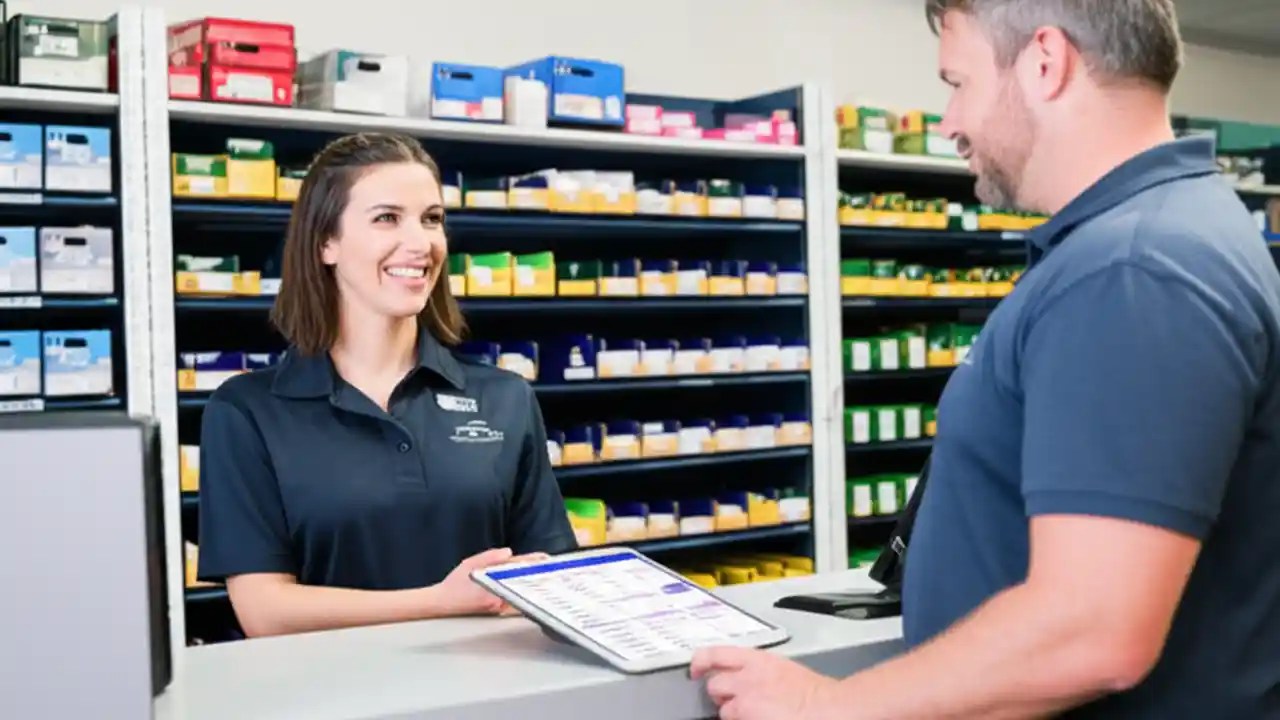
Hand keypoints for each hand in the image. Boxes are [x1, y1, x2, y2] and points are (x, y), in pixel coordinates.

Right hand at [428, 548, 547, 617]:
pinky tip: (529, 584)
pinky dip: (521, 589)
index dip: (531, 562)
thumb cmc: (454, 584)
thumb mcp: (469, 564)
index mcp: (489, 582)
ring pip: (518, 590)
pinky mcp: (497, 611)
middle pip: (520, 581)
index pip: (515, 569)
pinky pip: (513, 597)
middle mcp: (496, 596)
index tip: (544, 558)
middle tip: (548, 563)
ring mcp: (498, 605)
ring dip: (529, 581)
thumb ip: (489, 557)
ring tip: (543, 571)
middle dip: (534, 571)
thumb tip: (509, 552)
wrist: (442, 605)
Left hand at [691, 646, 842, 719]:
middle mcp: (747, 679)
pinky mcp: (746, 719)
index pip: (715, 653)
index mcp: (758, 660)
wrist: (832, 709)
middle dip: (722, 694)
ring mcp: (746, 703)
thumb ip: (759, 670)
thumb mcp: (784, 669)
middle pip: (714, 684)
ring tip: (755, 714)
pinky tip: (758, 719)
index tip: (695, 670)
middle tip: (736, 701)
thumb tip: (746, 677)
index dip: (699, 662)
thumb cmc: (817, 694)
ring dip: (734, 714)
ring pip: (723, 710)